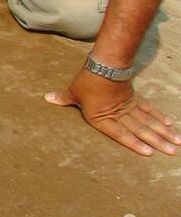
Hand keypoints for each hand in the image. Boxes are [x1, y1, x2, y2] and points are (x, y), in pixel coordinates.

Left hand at [46, 68, 180, 155]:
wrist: (104, 64)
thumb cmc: (86, 80)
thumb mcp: (73, 91)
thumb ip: (63, 98)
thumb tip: (48, 98)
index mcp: (102, 117)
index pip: (120, 133)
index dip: (134, 143)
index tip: (149, 152)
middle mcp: (118, 114)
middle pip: (140, 129)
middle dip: (157, 141)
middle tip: (172, 152)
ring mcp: (129, 106)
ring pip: (149, 121)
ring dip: (163, 132)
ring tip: (177, 142)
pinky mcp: (134, 97)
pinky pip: (149, 109)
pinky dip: (159, 117)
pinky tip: (170, 125)